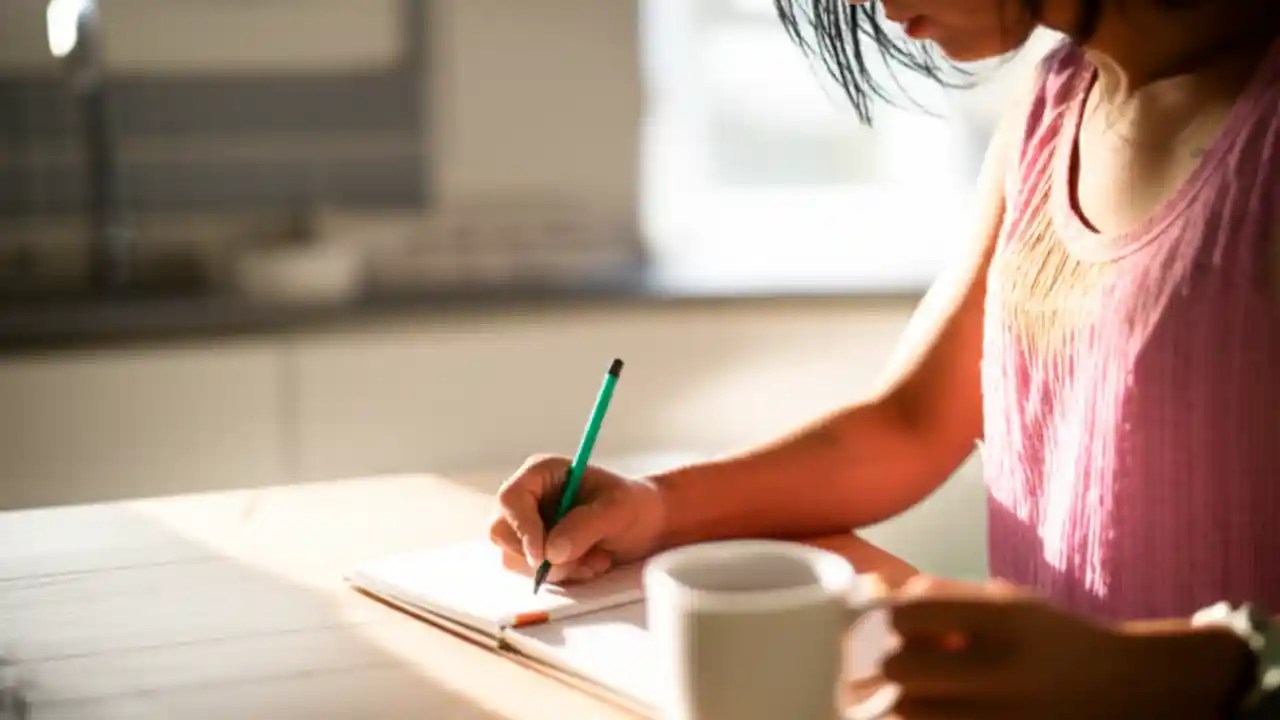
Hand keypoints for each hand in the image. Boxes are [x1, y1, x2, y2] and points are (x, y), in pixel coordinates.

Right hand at [488, 455, 665, 583]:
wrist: (647, 525)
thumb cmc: (633, 505)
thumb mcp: (617, 510)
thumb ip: (584, 526)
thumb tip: (552, 551)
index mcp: (541, 474)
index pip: (510, 499)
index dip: (521, 528)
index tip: (543, 556)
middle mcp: (528, 499)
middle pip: (501, 532)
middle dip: (536, 555)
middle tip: (575, 562)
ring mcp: (529, 526)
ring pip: (514, 558)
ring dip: (555, 568)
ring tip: (592, 559)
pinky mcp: (536, 551)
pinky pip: (531, 574)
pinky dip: (561, 576)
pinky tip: (588, 564)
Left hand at [863, 577, 1250, 719]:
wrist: (1131, 694)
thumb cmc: (1054, 641)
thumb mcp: (1008, 602)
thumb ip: (941, 595)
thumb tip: (872, 596)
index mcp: (1005, 620)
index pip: (907, 615)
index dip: (885, 621)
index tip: (890, 627)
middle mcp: (1004, 671)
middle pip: (898, 670)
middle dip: (885, 664)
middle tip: (888, 664)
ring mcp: (1004, 718)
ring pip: (908, 714)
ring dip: (898, 701)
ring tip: (914, 692)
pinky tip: (936, 712)